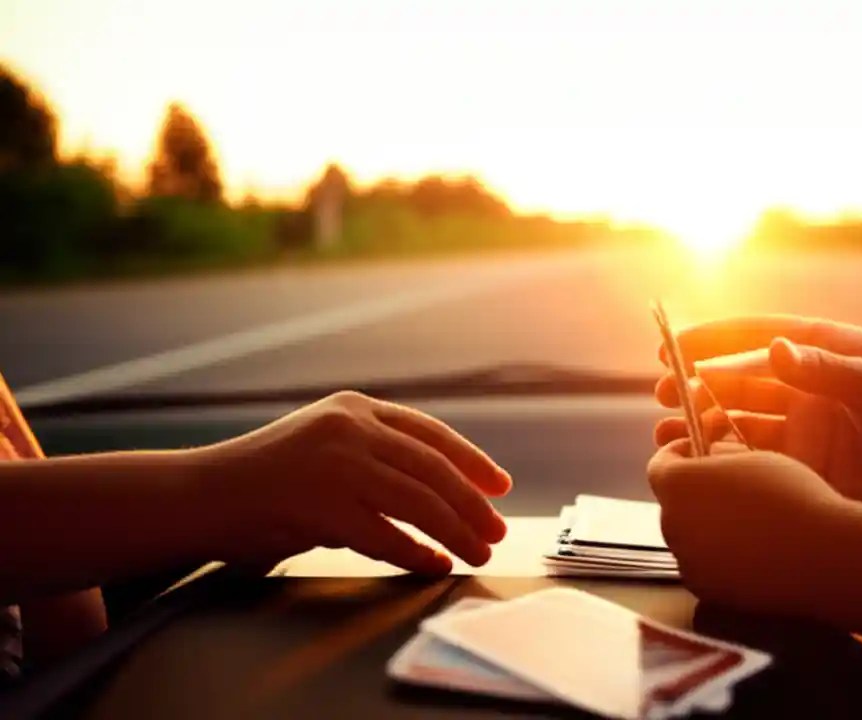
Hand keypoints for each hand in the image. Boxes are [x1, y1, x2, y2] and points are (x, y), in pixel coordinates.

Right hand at [191, 391, 510, 573]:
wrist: (199, 494)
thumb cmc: (265, 478)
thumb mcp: (325, 445)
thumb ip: (376, 456)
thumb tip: (441, 491)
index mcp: (355, 407)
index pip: (431, 433)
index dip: (472, 461)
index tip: (500, 486)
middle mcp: (350, 428)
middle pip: (434, 468)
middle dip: (472, 504)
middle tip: (496, 530)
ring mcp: (336, 464)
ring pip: (419, 502)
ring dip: (455, 532)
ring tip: (476, 553)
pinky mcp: (321, 506)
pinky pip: (386, 536)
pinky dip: (416, 554)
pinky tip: (434, 565)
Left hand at [647, 441, 848, 615]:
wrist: (821, 556)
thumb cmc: (793, 496)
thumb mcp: (755, 458)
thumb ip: (721, 458)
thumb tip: (710, 461)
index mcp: (678, 483)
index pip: (660, 465)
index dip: (679, 455)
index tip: (699, 453)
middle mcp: (671, 522)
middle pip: (674, 503)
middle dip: (694, 494)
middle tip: (729, 490)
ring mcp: (686, 560)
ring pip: (688, 536)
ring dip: (706, 526)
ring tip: (746, 523)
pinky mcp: (704, 590)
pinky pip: (703, 566)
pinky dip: (717, 558)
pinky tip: (751, 552)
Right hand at [656, 316, 861, 510]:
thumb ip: (827, 370)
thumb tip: (773, 350)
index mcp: (829, 355)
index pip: (759, 338)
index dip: (713, 340)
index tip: (671, 346)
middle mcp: (813, 392)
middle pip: (742, 384)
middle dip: (698, 387)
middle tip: (661, 395)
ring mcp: (813, 434)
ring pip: (744, 428)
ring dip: (705, 429)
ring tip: (669, 438)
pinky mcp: (817, 474)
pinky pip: (762, 468)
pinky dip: (730, 468)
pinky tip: (703, 471)